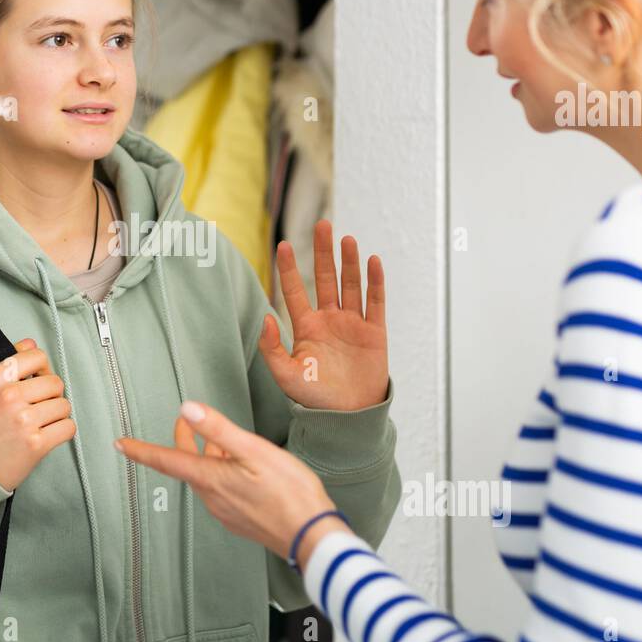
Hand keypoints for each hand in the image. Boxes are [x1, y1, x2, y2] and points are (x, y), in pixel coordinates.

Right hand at [0, 338, 74, 491]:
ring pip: (64, 406)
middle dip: (51, 396)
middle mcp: (10, 396)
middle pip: (55, 382)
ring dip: (56, 415)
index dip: (43, 368)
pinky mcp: (37, 443)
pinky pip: (68, 427)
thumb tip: (31, 344)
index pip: (37, 356)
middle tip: (37, 408)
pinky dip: (61, 432)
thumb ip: (10, 366)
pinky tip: (46, 435)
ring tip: (38, 424)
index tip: (38, 379)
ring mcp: (24, 420)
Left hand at [115, 400, 339, 561]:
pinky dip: (223, 472)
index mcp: (211, 480)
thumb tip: (188, 409)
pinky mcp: (240, 519)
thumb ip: (219, 430)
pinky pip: (221, 490)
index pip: (167, 461)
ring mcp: (226, 510)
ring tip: (219, 439)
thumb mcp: (254, 452)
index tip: (120, 445)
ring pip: (206, 477)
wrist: (312, 537)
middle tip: (183, 423)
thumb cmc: (290, 495)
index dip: (141, 451)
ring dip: (207, 456)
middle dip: (183, 443)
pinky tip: (240, 466)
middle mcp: (212, 498)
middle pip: (187, 466)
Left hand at [260, 220, 388, 410]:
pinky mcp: (374, 332)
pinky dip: (375, 282)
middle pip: (326, 278)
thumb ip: (272, 348)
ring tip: (346, 239)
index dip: (290, 269)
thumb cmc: (314, 399)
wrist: (348, 417)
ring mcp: (353, 324)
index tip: (284, 245)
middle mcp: (329, 320)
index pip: (296, 291)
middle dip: (323, 252)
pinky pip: (375, 302)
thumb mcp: (286, 375)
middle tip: (322, 224)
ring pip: (351, 285)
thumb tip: (266, 318)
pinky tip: (373, 261)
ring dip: (349, 262)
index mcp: (306, 327)